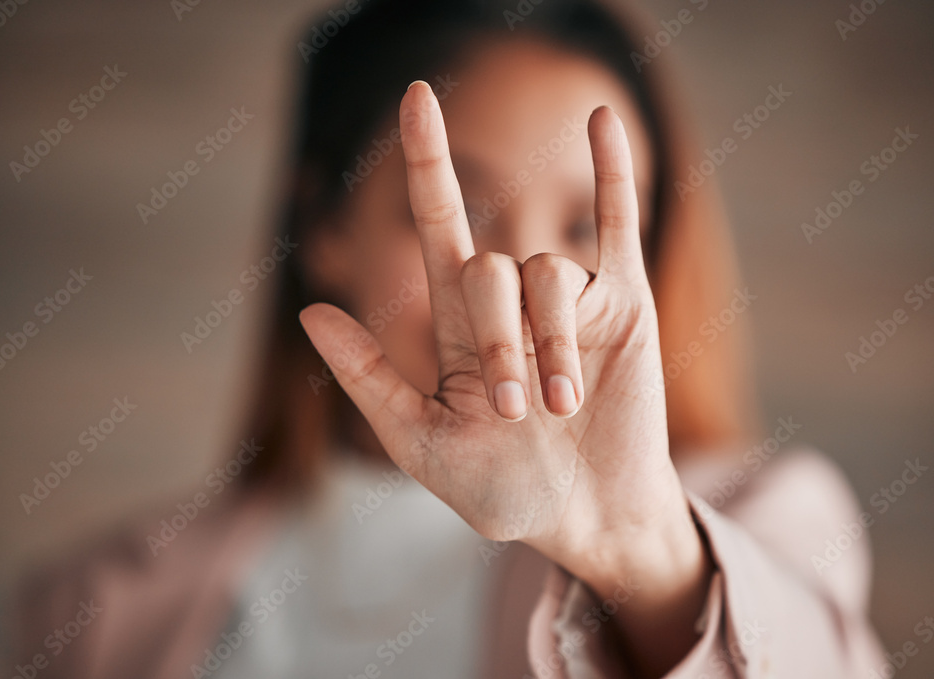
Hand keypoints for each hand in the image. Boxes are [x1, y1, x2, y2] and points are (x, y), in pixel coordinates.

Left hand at [299, 81, 709, 676]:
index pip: (437, 224)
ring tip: (558, 407)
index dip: (426, 162)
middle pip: (489, 266)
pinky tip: (602, 118)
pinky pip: (617, 226)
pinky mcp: (625, 305)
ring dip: (548, 342)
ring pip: (548, 273)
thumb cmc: (501, 489)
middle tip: (510, 409)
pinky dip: (612, 171)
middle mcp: (510, 303)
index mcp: (458, 326)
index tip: (416, 96)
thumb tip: (308, 310)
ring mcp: (569, 299)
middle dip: (493, 338)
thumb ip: (369, 378)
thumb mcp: (421, 444)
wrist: (584, 520)